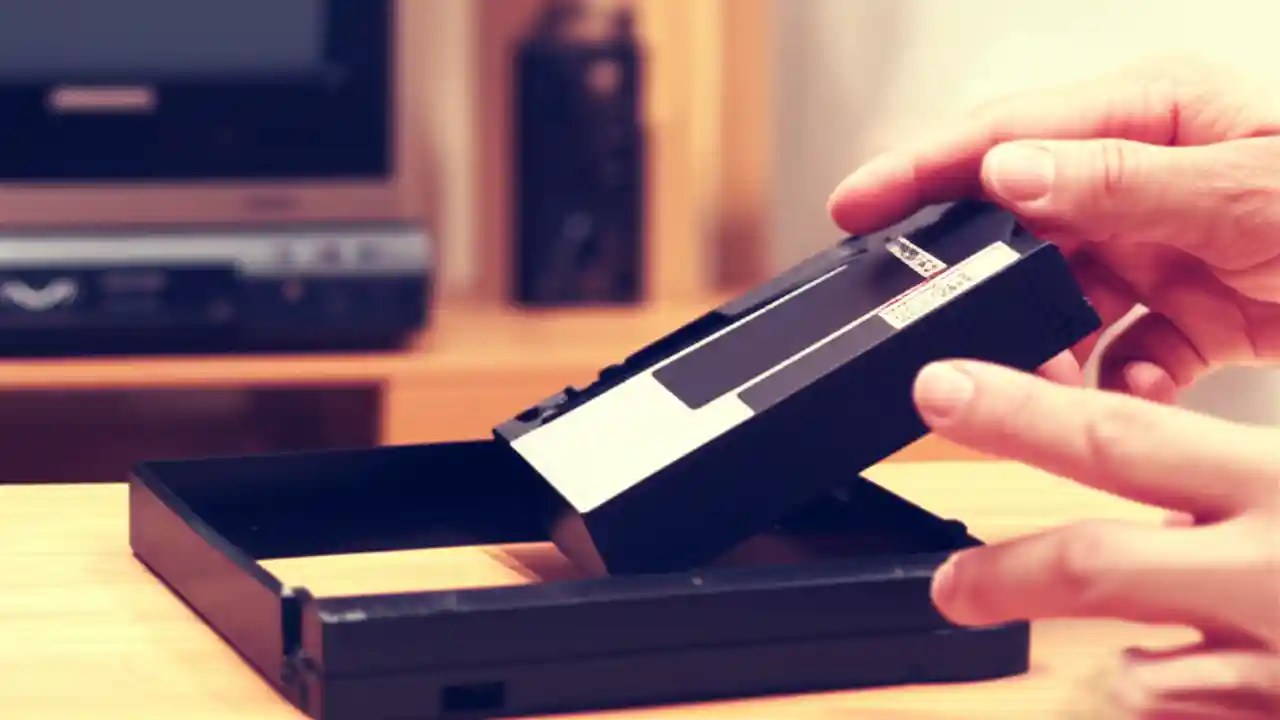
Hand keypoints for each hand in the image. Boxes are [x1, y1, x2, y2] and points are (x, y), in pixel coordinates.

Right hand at [829, 57, 1279, 402]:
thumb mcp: (1252, 188)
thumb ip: (1127, 180)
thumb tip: (1010, 170)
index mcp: (1149, 116)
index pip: (1005, 135)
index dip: (918, 169)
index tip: (851, 205)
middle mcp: (1141, 176)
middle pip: (1019, 224)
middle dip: (984, 281)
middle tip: (947, 327)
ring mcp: (1160, 243)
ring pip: (1061, 297)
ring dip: (1052, 345)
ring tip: (1060, 378)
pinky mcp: (1187, 306)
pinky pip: (1121, 346)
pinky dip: (1116, 376)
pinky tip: (1128, 387)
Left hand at [913, 359, 1279, 716]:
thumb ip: (1246, 461)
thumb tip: (1160, 449)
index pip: (1119, 438)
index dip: (1013, 415)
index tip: (937, 391)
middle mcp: (1272, 573)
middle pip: (1094, 570)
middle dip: (1003, 577)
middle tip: (949, 585)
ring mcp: (1279, 664)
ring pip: (1138, 679)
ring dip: (1115, 660)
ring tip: (1126, 653)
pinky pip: (1194, 716)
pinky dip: (1176, 695)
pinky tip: (1198, 670)